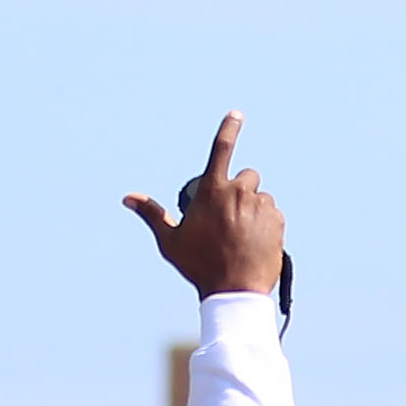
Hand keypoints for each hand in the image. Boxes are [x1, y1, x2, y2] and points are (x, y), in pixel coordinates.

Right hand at [123, 115, 283, 300]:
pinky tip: (255, 243)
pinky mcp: (277, 221)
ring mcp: (261, 205)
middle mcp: (239, 192)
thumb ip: (152, 214)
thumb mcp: (171, 242)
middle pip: (247, 175)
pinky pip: (274, 215)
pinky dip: (267, 225)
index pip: (221, 148)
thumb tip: (128, 197)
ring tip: (243, 236)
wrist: (235, 291)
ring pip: (261, 197)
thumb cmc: (200, 266)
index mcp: (213, 190)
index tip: (236, 114)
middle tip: (232, 216)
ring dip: (254, 209)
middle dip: (241, 189)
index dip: (229, 128)